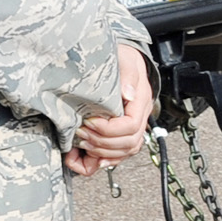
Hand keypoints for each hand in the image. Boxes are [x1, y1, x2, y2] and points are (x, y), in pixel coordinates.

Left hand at [67, 43, 153, 176]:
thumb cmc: (123, 59)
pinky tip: (88, 159)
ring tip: (82, 143)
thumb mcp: (126, 59)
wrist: (123, 59)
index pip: (131, 125)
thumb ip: (128, 74)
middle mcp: (139, 117)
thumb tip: (128, 93)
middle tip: (80, 132)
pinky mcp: (121, 132)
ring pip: (126, 152)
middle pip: (129, 142)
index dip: (109, 129)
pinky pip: (119, 155)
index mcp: (141, 102)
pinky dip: (103, 161)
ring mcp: (132, 126)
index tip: (89, 121)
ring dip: (102, 152)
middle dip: (102, 142)